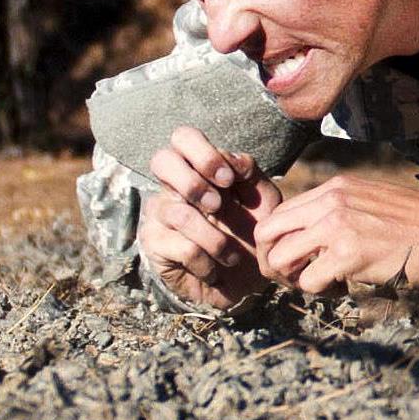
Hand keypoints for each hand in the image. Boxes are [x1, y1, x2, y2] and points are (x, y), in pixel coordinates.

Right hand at [139, 128, 281, 308]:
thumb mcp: (263, 200)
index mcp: (198, 169)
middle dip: (195, 183)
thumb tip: (233, 160)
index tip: (229, 179)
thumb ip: (251, 174)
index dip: (204, 153)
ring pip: (179, 213)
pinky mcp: (154, 245)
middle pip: (162, 160)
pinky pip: (181, 247)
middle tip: (219, 206)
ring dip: (214, 238)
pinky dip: (207, 261)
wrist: (244, 282)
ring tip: (231, 255)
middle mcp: (173, 187)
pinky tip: (215, 269)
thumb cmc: (252, 233)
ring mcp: (159, 215)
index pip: (183, 137)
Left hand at [253, 174, 418, 296]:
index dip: (281, 240)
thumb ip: (340, 209)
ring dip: (296, 277)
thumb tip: (309, 233)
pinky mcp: (347, 254)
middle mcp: (331, 201)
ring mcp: (337, 226)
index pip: (281, 212)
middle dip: (276, 259)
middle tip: (300, 274)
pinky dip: (322, 292)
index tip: (299, 257)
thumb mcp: (374, 200)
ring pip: (280, 259)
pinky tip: (346, 287)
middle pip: (268, 233)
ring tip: (324, 281)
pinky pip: (309, 283)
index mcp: (337, 187)